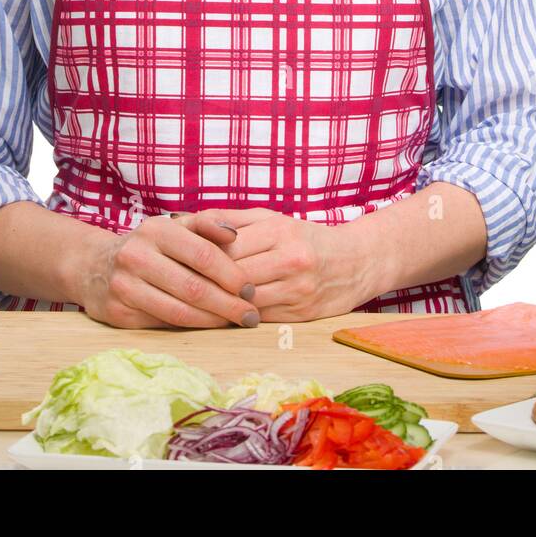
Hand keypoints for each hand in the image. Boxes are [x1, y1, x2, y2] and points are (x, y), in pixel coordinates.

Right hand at [76, 213, 259, 329]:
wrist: (94, 266)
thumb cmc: (148, 245)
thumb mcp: (173, 227)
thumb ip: (205, 224)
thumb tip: (234, 234)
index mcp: (156, 230)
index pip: (202, 254)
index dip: (231, 274)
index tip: (251, 289)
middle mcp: (137, 256)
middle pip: (193, 287)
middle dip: (228, 304)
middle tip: (251, 315)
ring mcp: (124, 286)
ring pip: (179, 312)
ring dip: (213, 321)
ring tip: (235, 323)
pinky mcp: (118, 314)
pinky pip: (163, 325)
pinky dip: (191, 328)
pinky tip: (208, 326)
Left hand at [195, 209, 374, 320]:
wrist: (355, 261)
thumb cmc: (303, 237)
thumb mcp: (271, 219)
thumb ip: (229, 220)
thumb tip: (184, 220)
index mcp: (280, 230)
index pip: (229, 246)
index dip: (201, 255)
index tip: (180, 260)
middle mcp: (291, 259)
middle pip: (235, 275)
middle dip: (206, 280)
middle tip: (180, 283)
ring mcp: (298, 290)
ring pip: (246, 301)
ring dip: (220, 303)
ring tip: (196, 301)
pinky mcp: (302, 315)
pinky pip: (260, 318)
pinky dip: (239, 316)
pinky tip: (222, 313)